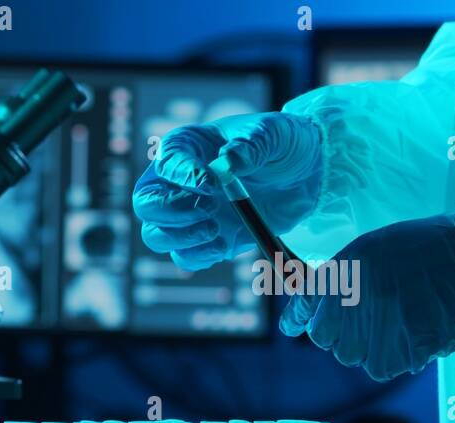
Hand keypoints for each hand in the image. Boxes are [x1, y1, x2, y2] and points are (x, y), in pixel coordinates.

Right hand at [133, 112, 322, 269]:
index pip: (167, 161)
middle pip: (146, 203)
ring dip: (180, 237)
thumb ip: (252, 143)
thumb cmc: (284, 144)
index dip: (182, 176)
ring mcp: (192, 214)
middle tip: (208, 210)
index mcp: (190, 147)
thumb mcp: (275, 133)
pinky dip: (199, 256)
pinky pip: (185, 257)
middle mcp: (181, 182)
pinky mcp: (210, 239)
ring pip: (156, 235)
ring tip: (215, 227)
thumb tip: (229, 161)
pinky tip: (222, 243)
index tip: (212, 184)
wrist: (308, 175)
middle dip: (169, 212)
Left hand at [279, 198, 454, 380]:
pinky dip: (401, 355)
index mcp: (346, 270)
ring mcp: (379, 328)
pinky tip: (420, 331)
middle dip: (347, 332)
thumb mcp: (378, 247)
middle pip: (329, 340)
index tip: (292, 327)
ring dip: (376, 345)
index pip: (306, 306)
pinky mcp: (406, 350)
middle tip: (380, 314)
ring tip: (407, 317)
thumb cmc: (434, 246)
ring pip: (358, 357)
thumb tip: (315, 311)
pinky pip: (387, 365)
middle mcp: (355, 300)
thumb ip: (344, 276)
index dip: (299, 318)